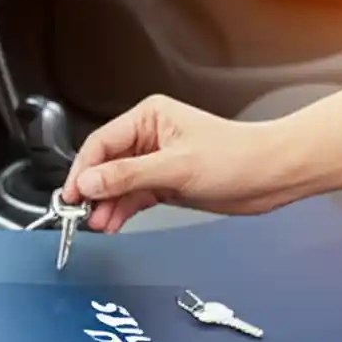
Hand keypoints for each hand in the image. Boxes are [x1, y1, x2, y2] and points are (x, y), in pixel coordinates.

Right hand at [62, 95, 309, 232]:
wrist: (270, 176)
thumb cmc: (237, 157)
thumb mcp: (176, 167)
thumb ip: (128, 176)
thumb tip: (90, 181)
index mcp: (149, 118)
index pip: (102, 143)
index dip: (83, 170)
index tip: (72, 194)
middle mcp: (150, 137)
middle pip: (106, 164)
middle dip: (93, 190)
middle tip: (80, 213)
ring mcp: (157, 161)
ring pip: (119, 184)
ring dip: (107, 204)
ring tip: (98, 223)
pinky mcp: (166, 182)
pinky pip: (134, 196)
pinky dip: (123, 210)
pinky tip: (113, 222)